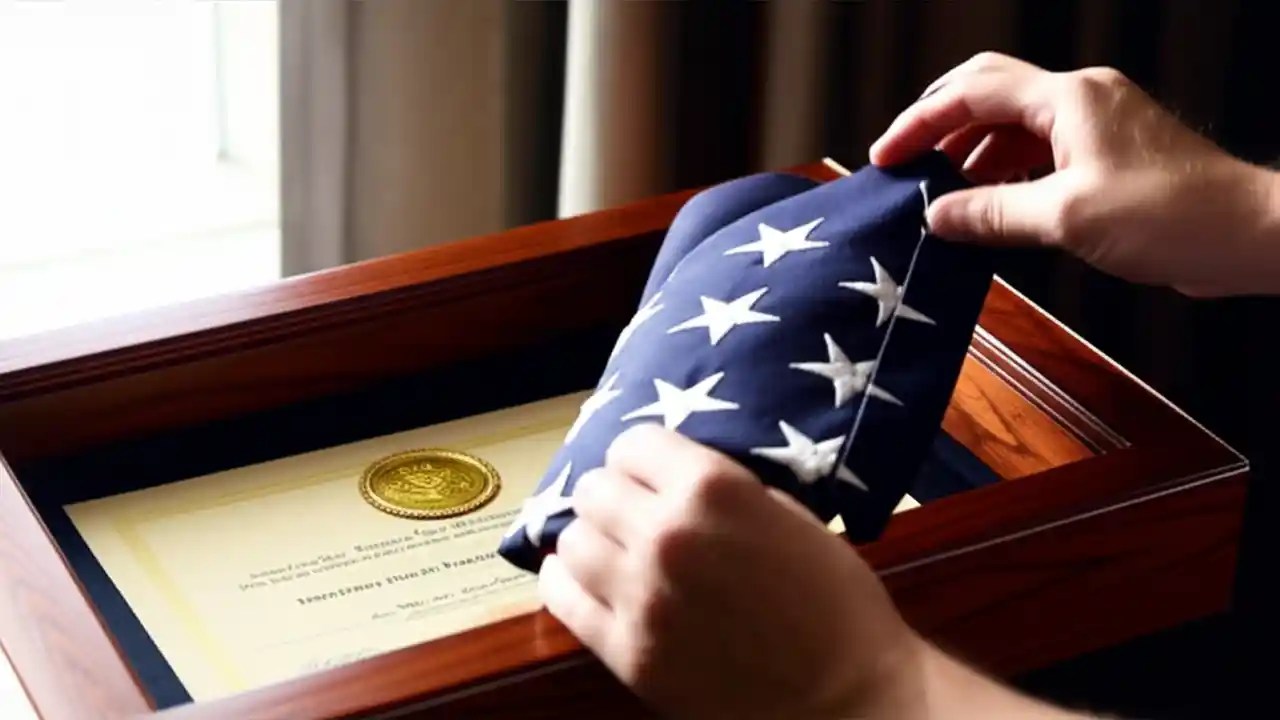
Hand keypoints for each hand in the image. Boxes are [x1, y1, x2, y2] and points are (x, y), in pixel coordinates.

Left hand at [537, 423, 922, 718]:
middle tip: (635, 515)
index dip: (644, 460)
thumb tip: (668, 480)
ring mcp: (640, 596)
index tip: (652, 476)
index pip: (632, 444)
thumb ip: (724, 489)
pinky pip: (563, 598)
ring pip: (573, 539)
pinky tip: (584, 578)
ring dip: (593, 539)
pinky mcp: (628, 652)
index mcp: (711, 489)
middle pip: (594, 489)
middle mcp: (665, 534)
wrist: (849, 695)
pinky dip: (567, 581)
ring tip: (615, 551)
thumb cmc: (835, 601)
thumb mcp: (789, 514)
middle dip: (615, 497)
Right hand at [870, 52, 1279, 297]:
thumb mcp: (1065, 217)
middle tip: (904, 162)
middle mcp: (1081, 100)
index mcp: (1069, 99)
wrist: (1247, 235)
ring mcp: (1097, 125)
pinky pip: (1039, 152)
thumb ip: (992, 213)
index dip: (920, 122)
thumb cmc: (1171, 217)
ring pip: (1014, 126)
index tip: (886, 156)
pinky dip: (1004, 173)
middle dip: (940, 125)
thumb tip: (935, 216)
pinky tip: (988, 206)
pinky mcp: (1108, 156)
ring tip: (940, 193)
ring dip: (971, 155)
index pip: (973, 93)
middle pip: (989, 94)